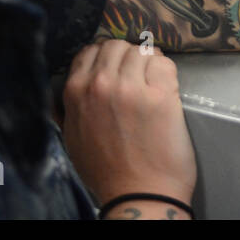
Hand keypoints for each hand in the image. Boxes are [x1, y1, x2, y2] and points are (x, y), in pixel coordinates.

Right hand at [61, 40, 196, 211]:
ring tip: (154, 82)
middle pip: (117, 45)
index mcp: (75, 92)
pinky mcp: (161, 95)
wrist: (138, 194)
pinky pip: (165, 63)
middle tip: (139, 75)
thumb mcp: (73, 135)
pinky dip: (167, 71)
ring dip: (149, 62)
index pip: (91, 50)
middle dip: (129, 57)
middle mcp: (100, 84)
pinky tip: (166, 88)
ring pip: (141, 50)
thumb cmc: (106, 171)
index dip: (107, 57)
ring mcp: (131, 88)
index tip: (118, 68)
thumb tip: (78, 81)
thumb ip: (73, 104)